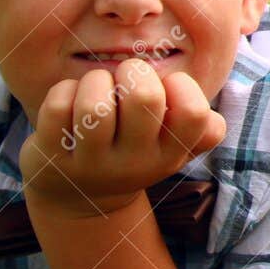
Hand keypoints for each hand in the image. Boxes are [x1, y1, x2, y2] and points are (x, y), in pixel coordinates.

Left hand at [20, 60, 225, 217]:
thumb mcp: (172, 147)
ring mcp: (92, 164)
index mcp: (170, 155)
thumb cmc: (133, 150)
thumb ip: (202, 129)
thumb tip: (217, 115)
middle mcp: (135, 165)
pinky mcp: (52, 158)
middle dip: (132, 71)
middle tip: (124, 81)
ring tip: (96, 90)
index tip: (164, 89)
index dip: (180, 85)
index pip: (194, 112)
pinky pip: (58, 107)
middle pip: (144, 98)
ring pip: (96, 105)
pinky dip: (64, 90)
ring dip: (96, 80)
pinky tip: (69, 102)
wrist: (78, 198)